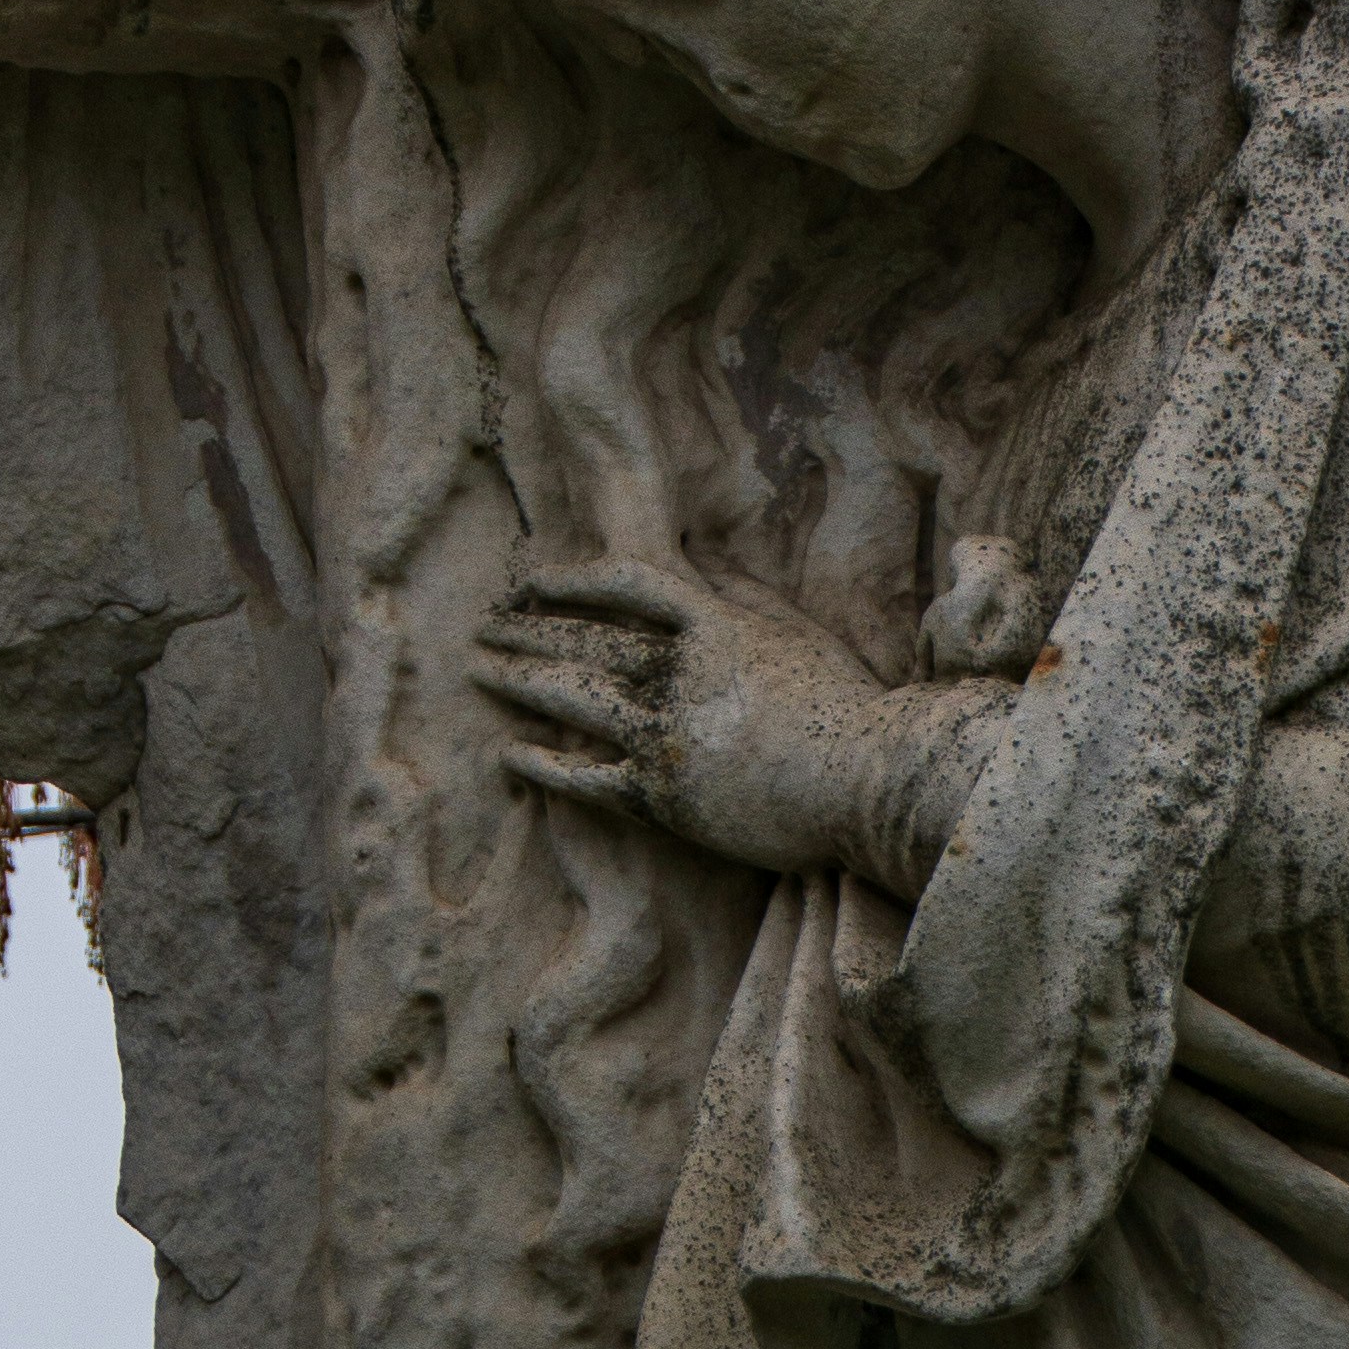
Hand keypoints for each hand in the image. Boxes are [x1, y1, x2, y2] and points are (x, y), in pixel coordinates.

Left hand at [476, 552, 977, 889]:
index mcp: (714, 624)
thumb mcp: (798, 630)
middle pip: (585, 642)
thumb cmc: (848, 707)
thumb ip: (742, 591)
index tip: (537, 585)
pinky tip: (508, 751)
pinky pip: (585, 777)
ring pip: (572, 701)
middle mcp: (679, 674)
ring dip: (518, 681)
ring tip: (478, 670)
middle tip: (484, 626)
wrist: (870, 784)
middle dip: (527, 631)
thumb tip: (698, 550)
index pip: (625, 586)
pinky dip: (542, 764)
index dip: (574, 581)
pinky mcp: (663, 798)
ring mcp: (667, 736)